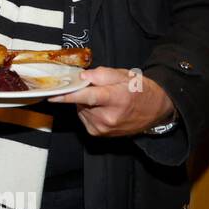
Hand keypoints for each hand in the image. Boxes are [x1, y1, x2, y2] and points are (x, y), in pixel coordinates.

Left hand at [50, 67, 174, 136]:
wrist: (156, 110)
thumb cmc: (140, 90)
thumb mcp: (124, 75)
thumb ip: (101, 74)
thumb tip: (82, 77)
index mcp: (116, 98)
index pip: (88, 97)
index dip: (68, 96)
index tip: (52, 95)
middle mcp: (108, 116)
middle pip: (82, 101)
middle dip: (84, 93)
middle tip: (100, 89)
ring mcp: (103, 127)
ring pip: (81, 109)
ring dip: (86, 103)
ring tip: (105, 100)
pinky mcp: (99, 133)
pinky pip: (84, 118)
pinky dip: (88, 111)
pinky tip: (103, 109)